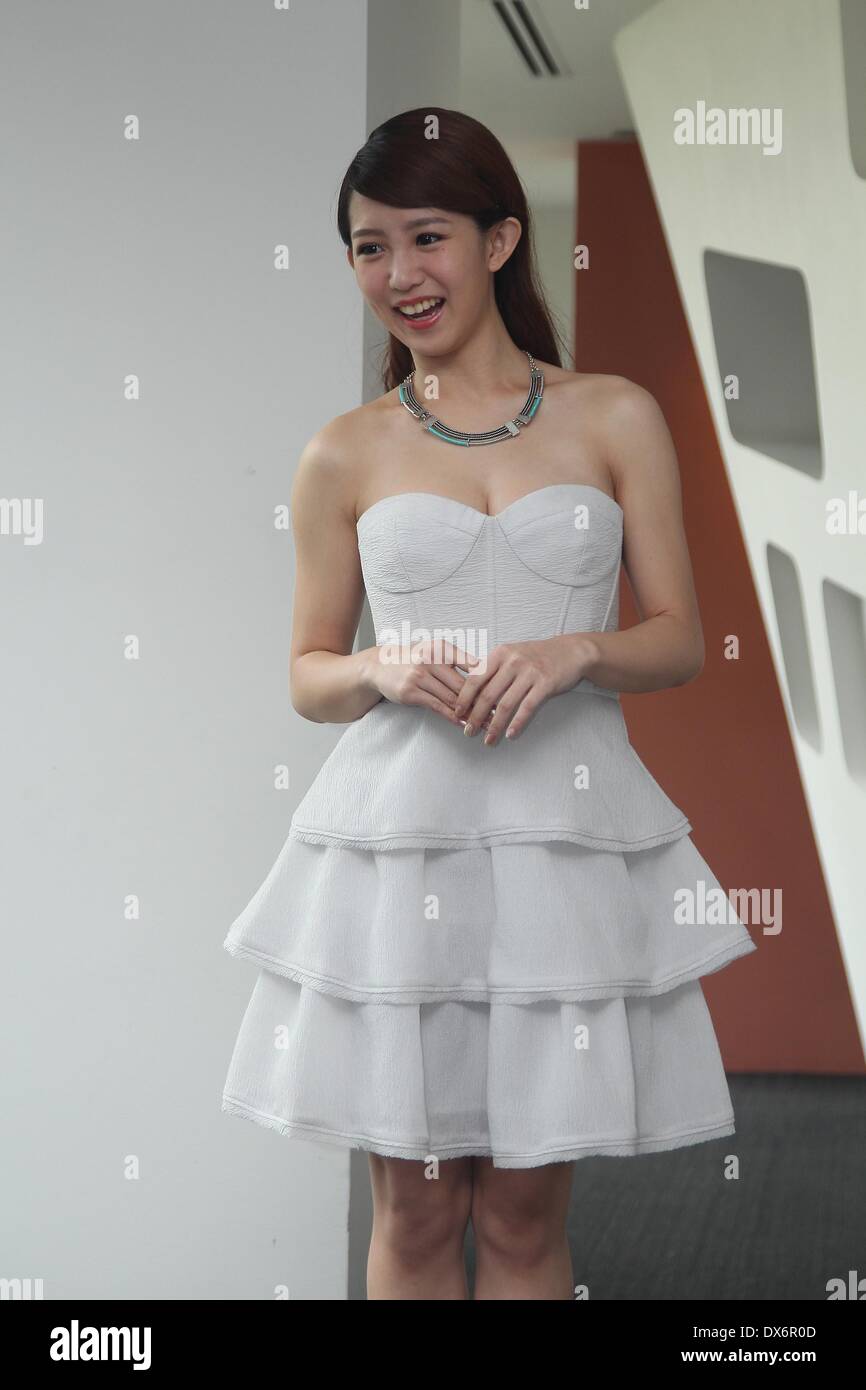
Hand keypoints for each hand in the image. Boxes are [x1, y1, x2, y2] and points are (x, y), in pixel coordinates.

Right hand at [365, 638, 493, 730]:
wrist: (381, 665)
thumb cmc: (415, 659)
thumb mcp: (436, 652)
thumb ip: (458, 661)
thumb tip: (486, 675)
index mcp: (442, 648)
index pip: (471, 666)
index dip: (488, 681)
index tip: (503, 694)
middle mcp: (431, 659)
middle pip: (463, 685)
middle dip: (482, 701)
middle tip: (498, 714)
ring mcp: (419, 676)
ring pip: (451, 698)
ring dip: (470, 713)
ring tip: (484, 723)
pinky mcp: (411, 692)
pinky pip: (436, 706)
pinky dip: (452, 716)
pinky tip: (462, 723)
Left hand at [453, 635, 595, 744]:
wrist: (570, 651)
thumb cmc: (537, 655)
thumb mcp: (511, 654)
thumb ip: (493, 669)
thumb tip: (469, 690)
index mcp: (500, 654)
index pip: (475, 679)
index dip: (464, 698)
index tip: (457, 713)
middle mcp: (512, 662)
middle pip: (487, 695)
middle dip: (475, 716)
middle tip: (468, 732)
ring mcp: (530, 673)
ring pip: (505, 705)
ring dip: (494, 726)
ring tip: (488, 740)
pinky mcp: (545, 684)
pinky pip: (527, 707)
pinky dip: (517, 723)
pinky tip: (510, 735)